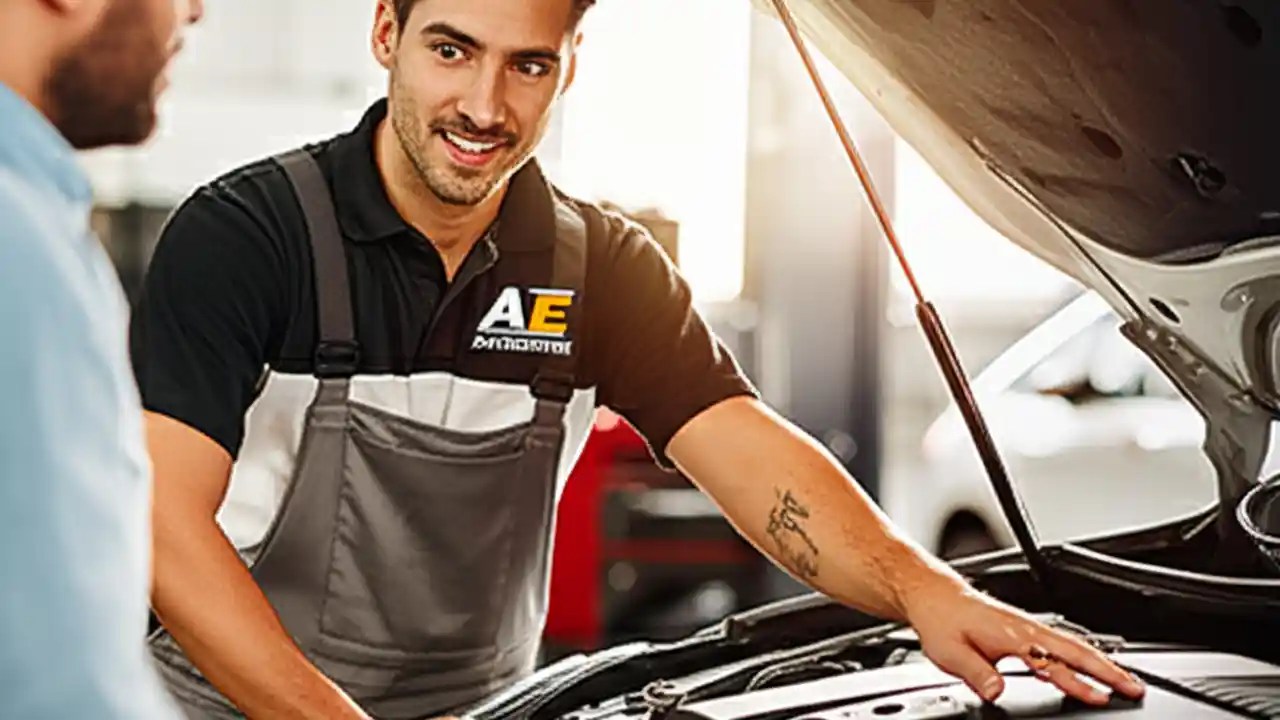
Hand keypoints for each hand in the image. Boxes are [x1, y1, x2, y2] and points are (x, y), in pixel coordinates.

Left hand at [905, 582, 1145, 705]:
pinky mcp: (1023, 632)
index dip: (1080, 681)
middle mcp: (1026, 630)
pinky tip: (1088, 672)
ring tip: (1124, 682)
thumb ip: (976, 674)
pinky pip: (1059, 646)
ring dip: (1100, 664)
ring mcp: (1027, 630)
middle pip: (1076, 651)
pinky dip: (1080, 659)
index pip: (1054, 662)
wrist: (934, 597)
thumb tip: (997, 692)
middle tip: (1135, 687)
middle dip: (1109, 670)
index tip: (1104, 696)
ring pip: (1072, 647)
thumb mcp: (950, 653)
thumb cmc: (942, 621)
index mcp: (1013, 635)